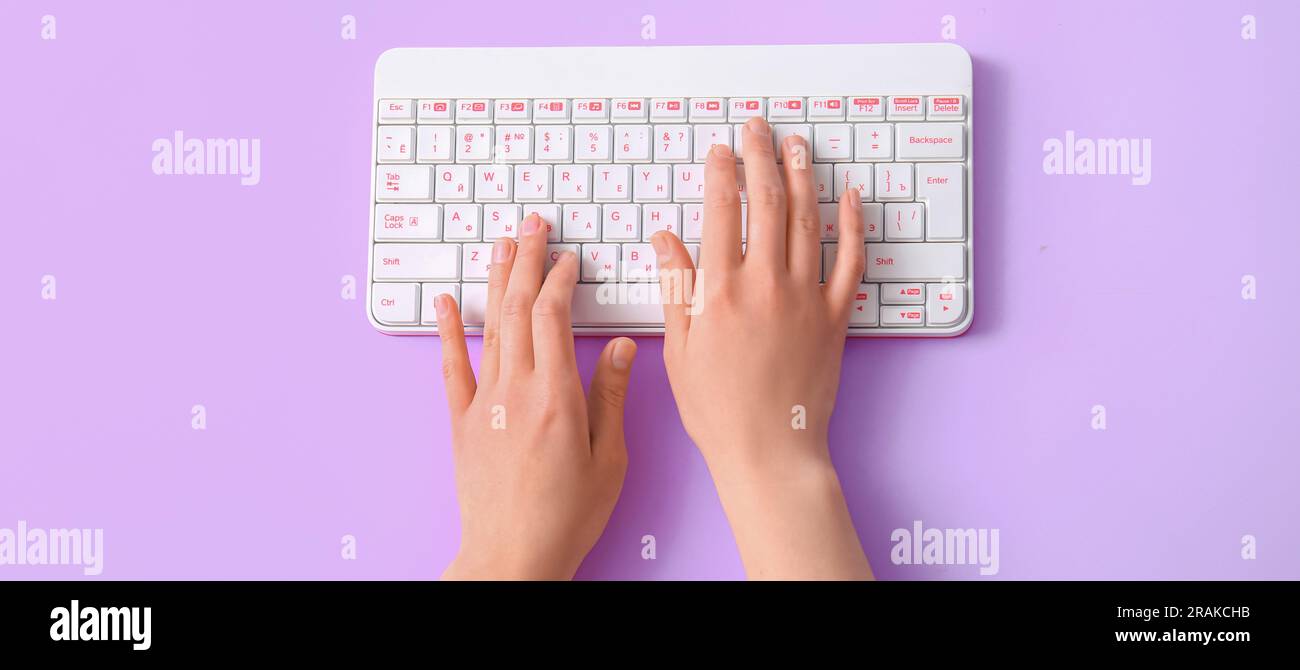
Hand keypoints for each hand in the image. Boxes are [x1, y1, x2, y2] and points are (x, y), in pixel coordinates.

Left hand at [435, 214, 636, 579]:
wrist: (511, 556)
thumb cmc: (566, 516)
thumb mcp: (608, 459)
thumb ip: (610, 397)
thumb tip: (617, 348)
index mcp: (556, 397)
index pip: (554, 317)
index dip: (559, 279)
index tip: (568, 258)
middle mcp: (515, 391)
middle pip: (518, 309)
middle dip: (526, 261)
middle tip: (533, 225)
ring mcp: (483, 404)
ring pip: (489, 327)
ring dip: (495, 281)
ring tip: (501, 244)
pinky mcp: (461, 423)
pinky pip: (452, 367)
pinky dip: (448, 330)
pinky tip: (447, 301)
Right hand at [652, 117, 871, 579]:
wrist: (770, 451)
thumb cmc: (717, 409)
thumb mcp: (679, 348)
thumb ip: (675, 286)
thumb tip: (665, 239)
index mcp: (720, 292)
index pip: (721, 214)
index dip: (720, 175)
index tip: (719, 151)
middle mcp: (766, 285)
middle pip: (766, 204)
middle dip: (761, 158)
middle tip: (758, 128)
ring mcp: (806, 298)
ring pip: (808, 221)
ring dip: (802, 176)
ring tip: (796, 145)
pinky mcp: (835, 317)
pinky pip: (850, 261)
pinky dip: (853, 225)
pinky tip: (851, 196)